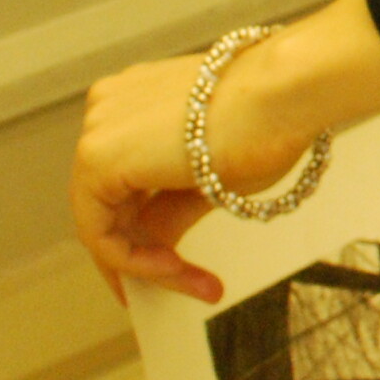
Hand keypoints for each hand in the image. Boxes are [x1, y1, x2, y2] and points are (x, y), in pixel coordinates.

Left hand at [70, 0, 379, 302]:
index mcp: (134, 103)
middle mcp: (107, 111)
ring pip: (102, 221)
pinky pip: (99, 229)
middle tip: (183, 286)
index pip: (122, 184)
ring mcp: (98, 130)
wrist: (284, 93)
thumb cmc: (267, 120)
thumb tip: (153, 243)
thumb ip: (171, 208)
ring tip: (196, 285)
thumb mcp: (211, 176)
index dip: (144, 233)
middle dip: (145, 254)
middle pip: (108, 204)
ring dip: (147, 263)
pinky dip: (133, 260)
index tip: (172, 267)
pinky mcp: (96, 156)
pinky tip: (175, 270)